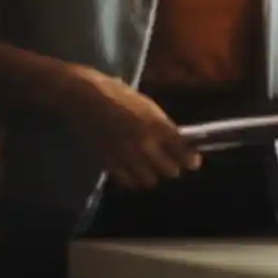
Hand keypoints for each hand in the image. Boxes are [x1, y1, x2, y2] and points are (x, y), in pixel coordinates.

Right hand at [57, 65, 200, 189]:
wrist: (84, 96)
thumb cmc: (118, 96)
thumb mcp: (148, 107)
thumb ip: (163, 126)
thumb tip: (179, 143)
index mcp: (157, 126)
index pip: (183, 151)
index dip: (191, 159)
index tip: (193, 162)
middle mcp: (144, 143)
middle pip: (170, 171)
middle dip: (172, 167)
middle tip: (170, 163)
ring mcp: (125, 155)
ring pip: (149, 180)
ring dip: (152, 175)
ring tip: (150, 168)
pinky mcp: (107, 162)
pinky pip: (127, 182)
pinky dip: (132, 179)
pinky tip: (132, 171)